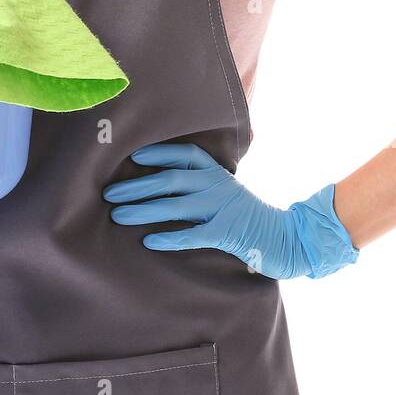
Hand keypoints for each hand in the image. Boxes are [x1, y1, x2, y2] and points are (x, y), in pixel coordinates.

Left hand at [103, 142, 358, 280]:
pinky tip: (149, 241)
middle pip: (170, 180)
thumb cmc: (247, 215)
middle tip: (109, 193)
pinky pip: (193, 234)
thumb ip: (201, 183)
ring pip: (175, 206)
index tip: (131, 156)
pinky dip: (170, 237)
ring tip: (118, 216)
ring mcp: (222, 208)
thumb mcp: (226, 190)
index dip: (157, 153)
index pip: (184, 155)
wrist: (286, 237)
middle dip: (137, 185)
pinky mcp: (227, 233)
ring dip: (143, 210)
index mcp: (216, 171)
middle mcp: (217, 185)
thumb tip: (162, 181)